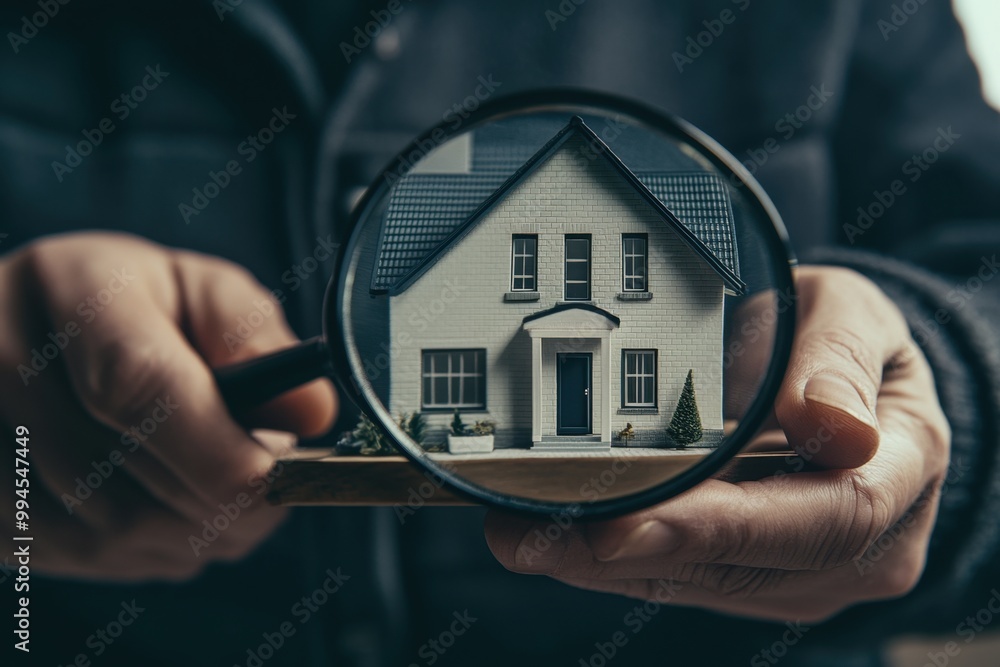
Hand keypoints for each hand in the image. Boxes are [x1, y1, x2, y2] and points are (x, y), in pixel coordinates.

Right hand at [0, 233, 335, 579]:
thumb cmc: (126, 303)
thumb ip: (253, 335)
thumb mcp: (197, 286)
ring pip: (112, 535)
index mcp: (71, 289)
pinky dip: (153, 544)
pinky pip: (88, 559)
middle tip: (270, 472)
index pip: (136, 385)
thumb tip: (309, 410)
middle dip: (224, 497)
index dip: (216, 449)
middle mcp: (6, 365)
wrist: (22, 326)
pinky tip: (173, 501)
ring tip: (225, 480)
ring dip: (196, 527)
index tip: (278, 471)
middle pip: (127, 482)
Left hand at [485, 266, 950, 621]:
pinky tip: (544, 542)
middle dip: (632, 551)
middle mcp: (857, 547)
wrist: (837, 383)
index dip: (724, 523)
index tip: (630, 523)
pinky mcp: (748, 576)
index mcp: (898, 473)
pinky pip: (675, 574)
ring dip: (600, 564)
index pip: (824, 515)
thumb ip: (839, 357)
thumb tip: (824, 419)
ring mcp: (800, 571)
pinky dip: (605, 560)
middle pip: (742, 563)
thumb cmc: (843, 342)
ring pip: (696, 579)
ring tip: (518, 538)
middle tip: (538, 537)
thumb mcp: (853, 315)